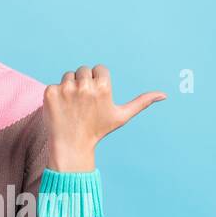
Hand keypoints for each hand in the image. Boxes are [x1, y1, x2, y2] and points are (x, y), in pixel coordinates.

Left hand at [43, 64, 165, 170]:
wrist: (71, 147)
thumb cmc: (97, 131)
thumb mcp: (121, 116)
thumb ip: (142, 102)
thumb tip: (165, 95)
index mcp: (103, 86)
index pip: (99, 69)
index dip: (98, 83)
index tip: (96, 100)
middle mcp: (84, 85)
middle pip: (83, 70)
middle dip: (84, 84)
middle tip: (83, 105)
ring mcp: (65, 89)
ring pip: (68, 76)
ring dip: (69, 88)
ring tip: (72, 107)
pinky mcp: (50, 93)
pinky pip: (54, 85)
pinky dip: (56, 96)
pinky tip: (61, 110)